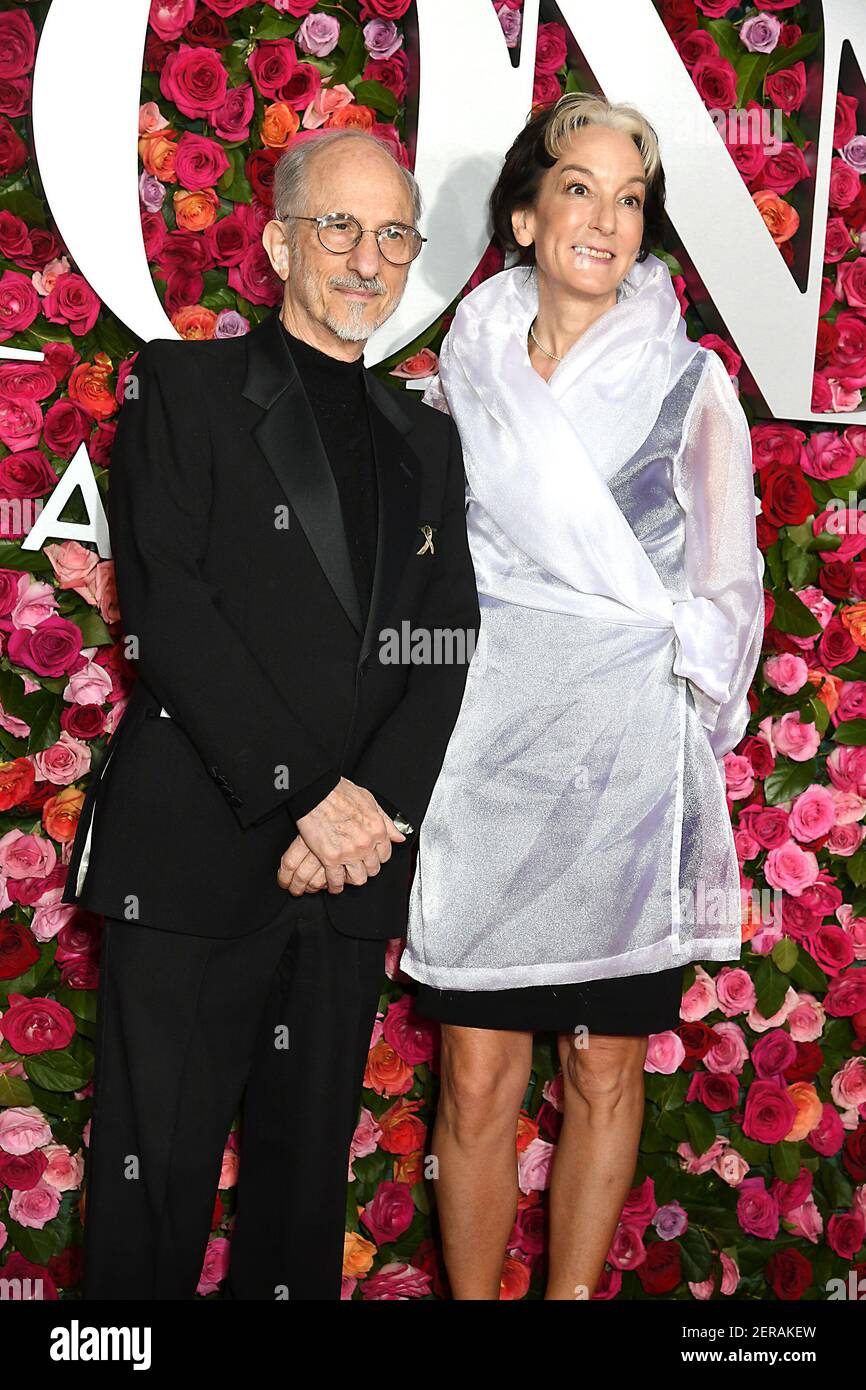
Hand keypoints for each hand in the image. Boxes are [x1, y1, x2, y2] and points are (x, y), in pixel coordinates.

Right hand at [277, 777, 405, 894]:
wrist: (317, 792)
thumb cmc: (340, 792)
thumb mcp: (370, 801)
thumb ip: (386, 821)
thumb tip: (399, 836)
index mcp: (377, 829)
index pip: (385, 855)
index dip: (377, 857)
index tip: (370, 857)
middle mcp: (366, 843)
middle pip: (373, 869)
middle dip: (366, 868)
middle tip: (357, 866)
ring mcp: (349, 852)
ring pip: (358, 878)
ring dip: (352, 878)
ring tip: (347, 876)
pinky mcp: (330, 857)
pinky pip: (336, 880)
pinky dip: (335, 885)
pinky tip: (333, 884)